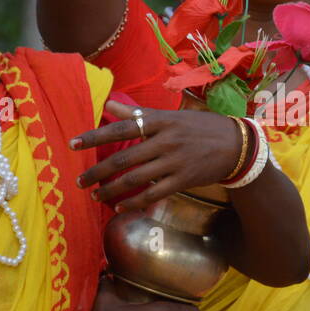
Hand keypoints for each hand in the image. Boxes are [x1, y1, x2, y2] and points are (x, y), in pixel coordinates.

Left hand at [71, 99, 241, 209]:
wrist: (236, 145)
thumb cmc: (200, 127)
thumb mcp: (171, 115)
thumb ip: (138, 113)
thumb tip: (109, 105)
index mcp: (161, 121)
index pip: (121, 128)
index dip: (95, 136)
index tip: (73, 144)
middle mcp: (165, 141)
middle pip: (123, 158)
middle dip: (98, 171)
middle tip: (80, 180)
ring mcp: (174, 162)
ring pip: (135, 179)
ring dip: (111, 189)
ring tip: (95, 194)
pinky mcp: (183, 180)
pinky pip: (153, 194)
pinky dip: (134, 201)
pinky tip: (120, 206)